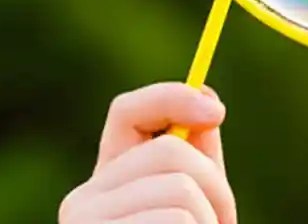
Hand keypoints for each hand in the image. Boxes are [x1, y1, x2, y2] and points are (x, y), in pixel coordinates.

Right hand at [60, 83, 237, 223]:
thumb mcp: (196, 205)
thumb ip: (197, 160)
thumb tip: (204, 96)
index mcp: (106, 182)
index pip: (127, 112)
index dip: (171, 98)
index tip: (216, 111)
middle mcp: (83, 199)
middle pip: (169, 151)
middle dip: (216, 185)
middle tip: (225, 222)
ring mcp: (85, 222)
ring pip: (180, 189)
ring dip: (210, 220)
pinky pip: (176, 220)